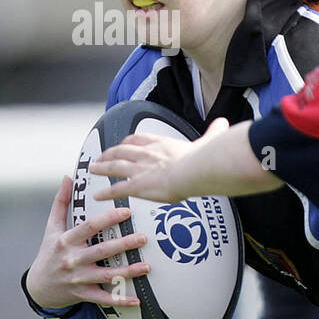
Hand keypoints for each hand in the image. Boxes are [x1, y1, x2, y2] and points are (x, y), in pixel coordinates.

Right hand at [25, 175, 150, 309]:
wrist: (38, 286)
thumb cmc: (49, 252)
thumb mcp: (51, 228)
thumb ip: (60, 203)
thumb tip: (68, 177)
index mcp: (65, 241)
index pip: (88, 227)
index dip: (107, 219)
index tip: (126, 211)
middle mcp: (72, 260)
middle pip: (100, 251)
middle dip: (123, 245)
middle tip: (143, 238)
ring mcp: (77, 279)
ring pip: (106, 276)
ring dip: (127, 272)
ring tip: (147, 266)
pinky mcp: (82, 294)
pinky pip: (103, 298)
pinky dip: (119, 300)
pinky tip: (137, 299)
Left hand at [92, 117, 230, 203]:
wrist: (196, 170)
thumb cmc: (202, 158)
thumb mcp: (209, 140)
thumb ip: (214, 133)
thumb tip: (224, 123)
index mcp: (162, 144)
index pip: (139, 140)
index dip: (129, 142)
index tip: (124, 144)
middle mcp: (147, 155)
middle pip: (122, 151)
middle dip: (109, 153)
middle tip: (101, 156)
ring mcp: (140, 170)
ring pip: (115, 167)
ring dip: (102, 167)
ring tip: (93, 169)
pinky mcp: (138, 186)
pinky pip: (117, 189)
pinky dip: (106, 193)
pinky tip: (98, 196)